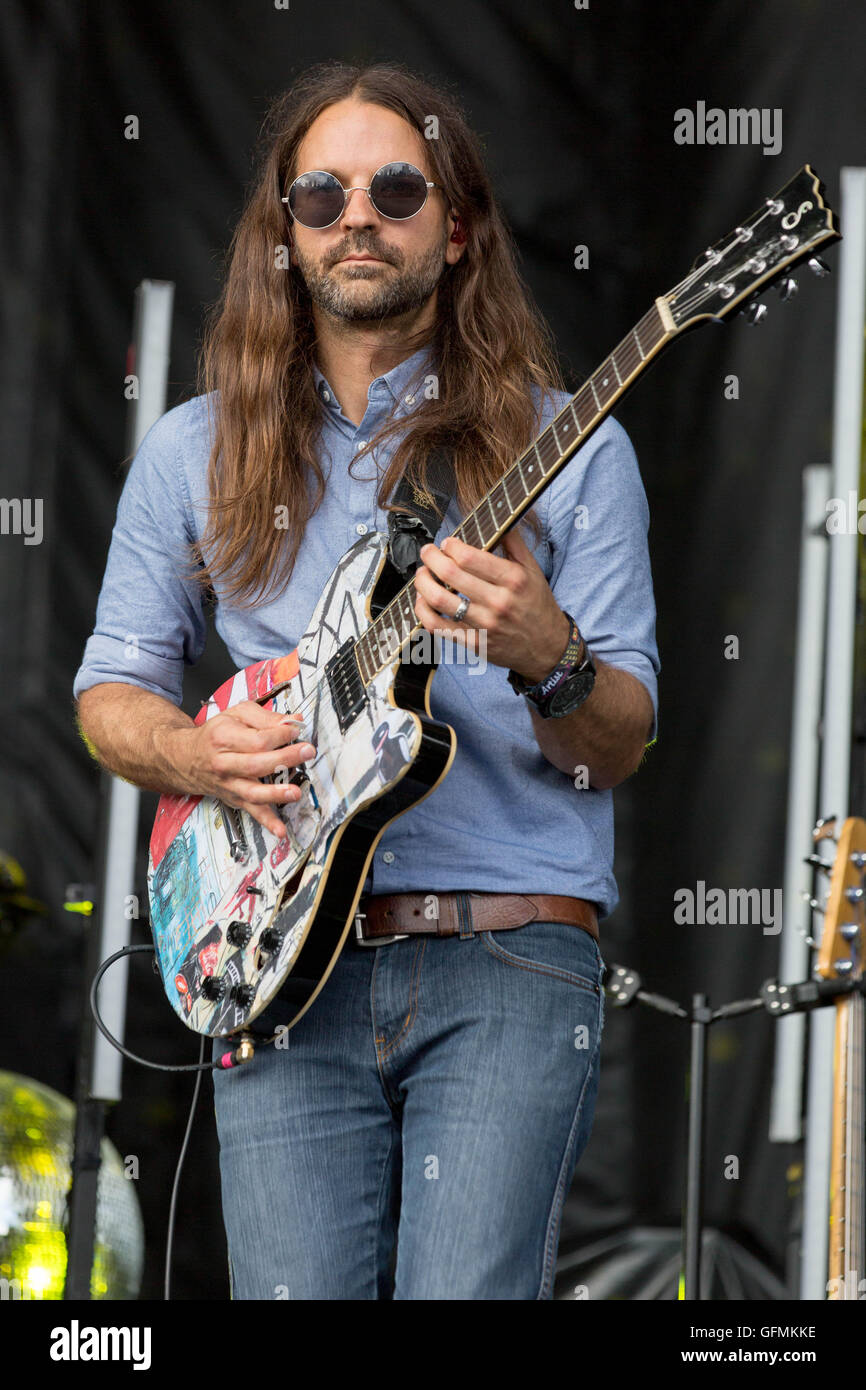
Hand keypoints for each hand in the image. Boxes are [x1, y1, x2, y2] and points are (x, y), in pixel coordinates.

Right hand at [162, 700, 314, 839]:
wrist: (186, 759)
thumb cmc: (215, 735)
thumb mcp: (236, 715)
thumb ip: (265, 717)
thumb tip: (293, 721)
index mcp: (224, 738)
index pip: (257, 739)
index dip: (280, 735)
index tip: (296, 731)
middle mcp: (224, 764)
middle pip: (257, 764)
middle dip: (285, 759)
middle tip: (306, 752)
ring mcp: (230, 784)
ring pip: (253, 792)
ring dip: (276, 794)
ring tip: (295, 792)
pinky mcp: (235, 799)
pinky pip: (252, 812)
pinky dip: (267, 823)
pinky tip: (280, 830)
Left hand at [413, 529, 570, 681]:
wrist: (547, 646)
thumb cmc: (538, 605)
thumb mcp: (533, 570)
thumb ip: (515, 543)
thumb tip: (499, 518)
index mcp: (513, 579)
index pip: (469, 557)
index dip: (450, 546)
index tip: (447, 543)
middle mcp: (498, 602)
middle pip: (450, 575)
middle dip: (431, 558)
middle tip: (427, 553)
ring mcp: (484, 625)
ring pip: (439, 601)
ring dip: (422, 583)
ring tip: (422, 574)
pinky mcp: (474, 643)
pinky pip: (438, 627)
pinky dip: (423, 612)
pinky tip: (423, 600)